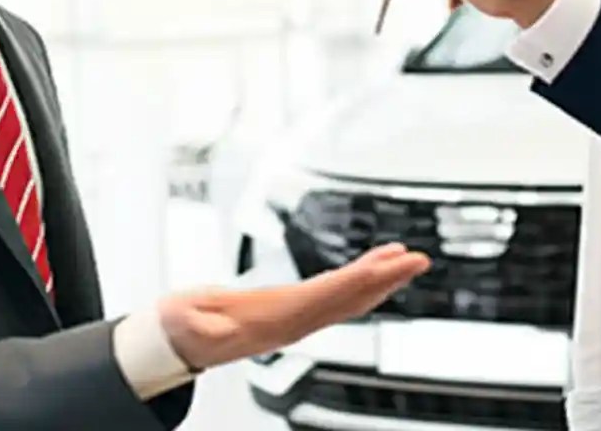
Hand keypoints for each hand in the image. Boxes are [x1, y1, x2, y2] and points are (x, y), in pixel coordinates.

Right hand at [158, 242, 430, 370]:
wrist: (183, 340)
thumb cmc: (186, 327)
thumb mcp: (186, 321)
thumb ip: (201, 323)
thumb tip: (215, 326)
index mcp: (276, 318)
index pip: (327, 296)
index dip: (360, 280)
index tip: (388, 267)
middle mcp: (295, 320)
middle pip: (350, 298)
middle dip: (386, 278)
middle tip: (418, 259)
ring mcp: (299, 316)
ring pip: (350, 298)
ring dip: (382, 279)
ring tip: (409, 260)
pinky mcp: (297, 309)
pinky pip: (339, 294)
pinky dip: (362, 279)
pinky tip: (377, 269)